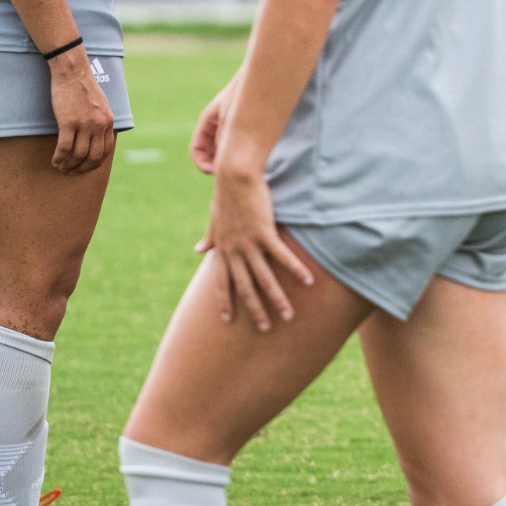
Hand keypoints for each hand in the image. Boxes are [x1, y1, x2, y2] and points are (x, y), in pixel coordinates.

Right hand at [48, 47, 115, 174]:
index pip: (106, 151)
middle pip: (93, 156)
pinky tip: (54, 161)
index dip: (95, 163)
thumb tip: (99, 136)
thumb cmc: (84, 87)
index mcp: (108, 122)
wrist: (73, 72)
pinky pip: (64, 148)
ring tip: (61, 167)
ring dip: (68, 165)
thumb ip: (102, 121)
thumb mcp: (102, 105)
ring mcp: (84, 124)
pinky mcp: (68, 122)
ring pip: (78, 155)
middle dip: (82, 168)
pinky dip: (59, 158)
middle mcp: (99, 125)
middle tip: (71, 172)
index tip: (85, 168)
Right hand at [190, 77, 239, 172]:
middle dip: (215, 164)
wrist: (259, 81)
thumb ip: (223, 135)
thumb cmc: (242, 95)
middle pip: (208, 153)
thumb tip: (222, 157)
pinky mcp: (239, 126)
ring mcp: (226, 126)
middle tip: (228, 172)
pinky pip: (232, 144)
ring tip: (238, 165)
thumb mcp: (229, 116)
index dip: (202, 163)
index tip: (215, 171)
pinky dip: (235, 152)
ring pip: (220, 150)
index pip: (196, 149)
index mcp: (207, 121)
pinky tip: (248, 156)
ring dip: (225, 159)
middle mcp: (215, 125)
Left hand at [200, 167, 313, 331]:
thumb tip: (198, 250)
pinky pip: (282, 256)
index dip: (225, 301)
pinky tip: (308, 281)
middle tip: (264, 328)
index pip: (222, 282)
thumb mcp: (214, 220)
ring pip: (264, 277)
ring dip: (276, 298)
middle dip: (254, 309)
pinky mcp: (265, 232)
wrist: (234, 176)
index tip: (227, 320)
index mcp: (222, 249)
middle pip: (245, 287)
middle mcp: (234, 251)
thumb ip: (209, 238)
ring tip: (288, 315)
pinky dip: (295, 269)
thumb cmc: (225, 195)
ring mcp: (249, 243)